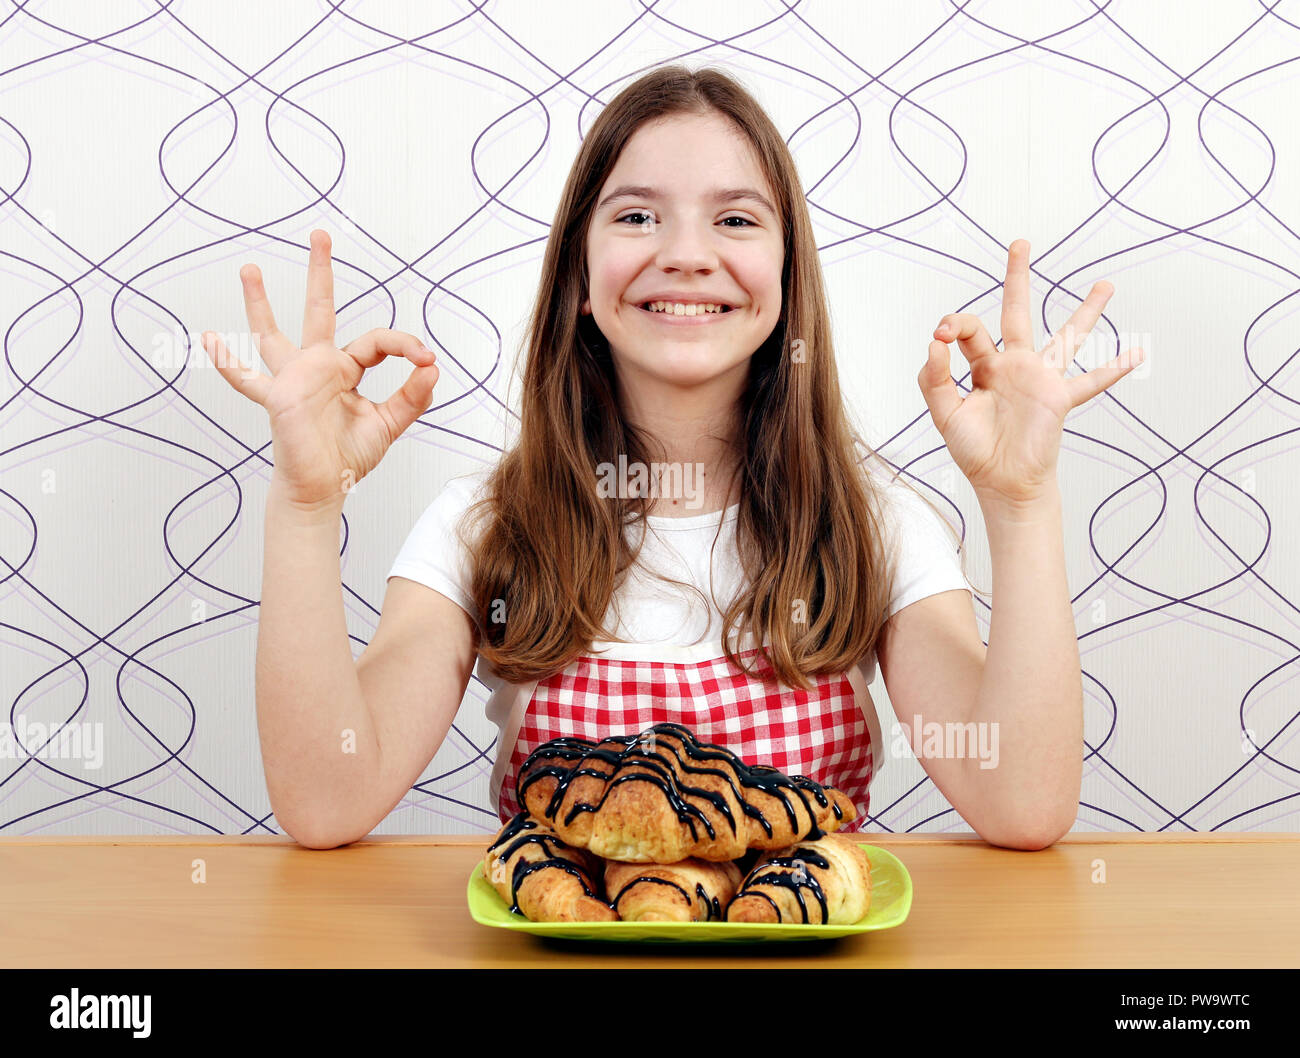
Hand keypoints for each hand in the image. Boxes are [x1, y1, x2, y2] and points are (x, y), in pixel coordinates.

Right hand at [203, 229, 438, 511]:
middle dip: (320, 274)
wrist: (322, 488)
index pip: (376, 342)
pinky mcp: (277, 399)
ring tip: (251, 269)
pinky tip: (210, 339)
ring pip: (271, 334)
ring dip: (260, 303)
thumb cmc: (349, 456)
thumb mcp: (389, 424)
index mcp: (346, 369)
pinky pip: (247, 379)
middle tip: (320, 235)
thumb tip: (434, 369)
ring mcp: (293, 379)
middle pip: (319, 311)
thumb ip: (413, 397)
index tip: (427, 357)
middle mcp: (317, 366)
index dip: (404, 345)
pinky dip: (228, 362)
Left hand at [917, 239, 1142, 505]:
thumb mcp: (945, 414)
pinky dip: (1113, 370)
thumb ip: (933, 379)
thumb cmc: (974, 450)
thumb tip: (933, 343)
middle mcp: (1013, 365)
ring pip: (1066, 337)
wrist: (1002, 482)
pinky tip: (1136, 354)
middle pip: (1017, 312)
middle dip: (1017, 277)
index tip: (941, 333)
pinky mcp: (1059, 398)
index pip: (970, 331)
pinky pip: (1091, 381)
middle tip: (1020, 243)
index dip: (955, 325)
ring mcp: (1040, 379)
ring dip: (1087, 312)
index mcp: (983, 366)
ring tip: (1106, 285)